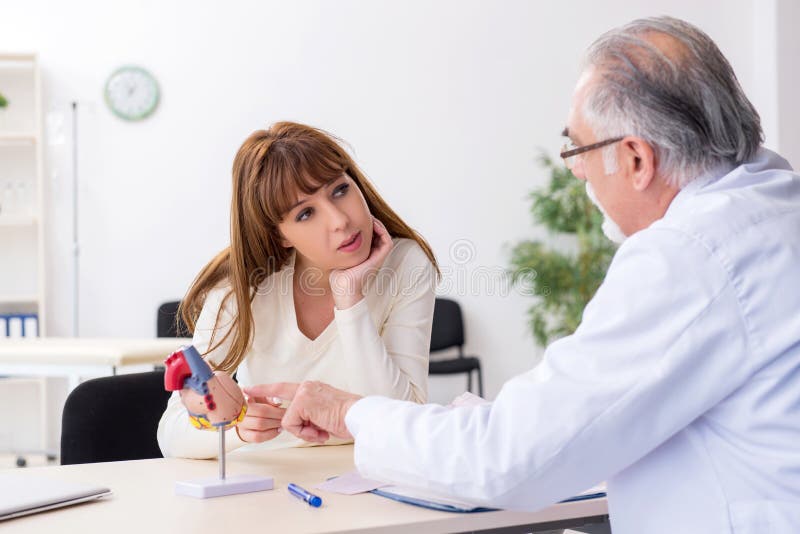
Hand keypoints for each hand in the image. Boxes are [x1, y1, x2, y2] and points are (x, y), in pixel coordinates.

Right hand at [234, 392, 286, 442]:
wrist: (249, 415)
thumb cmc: (259, 403)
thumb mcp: (264, 396)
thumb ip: (271, 397)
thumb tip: (278, 401)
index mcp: (245, 399)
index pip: (261, 401)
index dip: (275, 406)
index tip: (287, 409)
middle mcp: (240, 411)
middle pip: (262, 412)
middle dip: (278, 415)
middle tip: (287, 415)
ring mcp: (241, 424)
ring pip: (260, 425)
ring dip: (275, 424)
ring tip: (283, 422)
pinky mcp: (244, 435)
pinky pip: (258, 437)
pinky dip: (270, 434)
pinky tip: (277, 430)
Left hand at [244, 381, 361, 443]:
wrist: (358, 417)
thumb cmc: (347, 418)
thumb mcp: (323, 415)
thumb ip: (307, 415)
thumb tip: (293, 424)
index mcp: (312, 388)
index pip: (283, 388)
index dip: (265, 390)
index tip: (250, 389)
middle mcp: (306, 387)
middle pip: (278, 398)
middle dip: (272, 404)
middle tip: (253, 396)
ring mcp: (303, 393)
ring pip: (288, 420)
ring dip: (304, 431)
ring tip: (321, 431)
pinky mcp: (301, 403)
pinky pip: (291, 425)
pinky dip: (305, 433)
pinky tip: (320, 431)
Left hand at [329, 217, 393, 308]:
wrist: (343, 287)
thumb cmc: (337, 275)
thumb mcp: (337, 256)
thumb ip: (336, 246)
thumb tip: (325, 235)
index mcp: (364, 254)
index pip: (369, 235)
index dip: (365, 224)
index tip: (356, 216)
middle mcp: (372, 254)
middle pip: (376, 233)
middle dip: (370, 222)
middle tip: (363, 212)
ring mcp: (377, 256)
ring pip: (383, 235)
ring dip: (377, 224)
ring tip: (368, 216)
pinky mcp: (380, 258)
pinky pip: (387, 241)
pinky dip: (382, 231)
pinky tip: (372, 224)